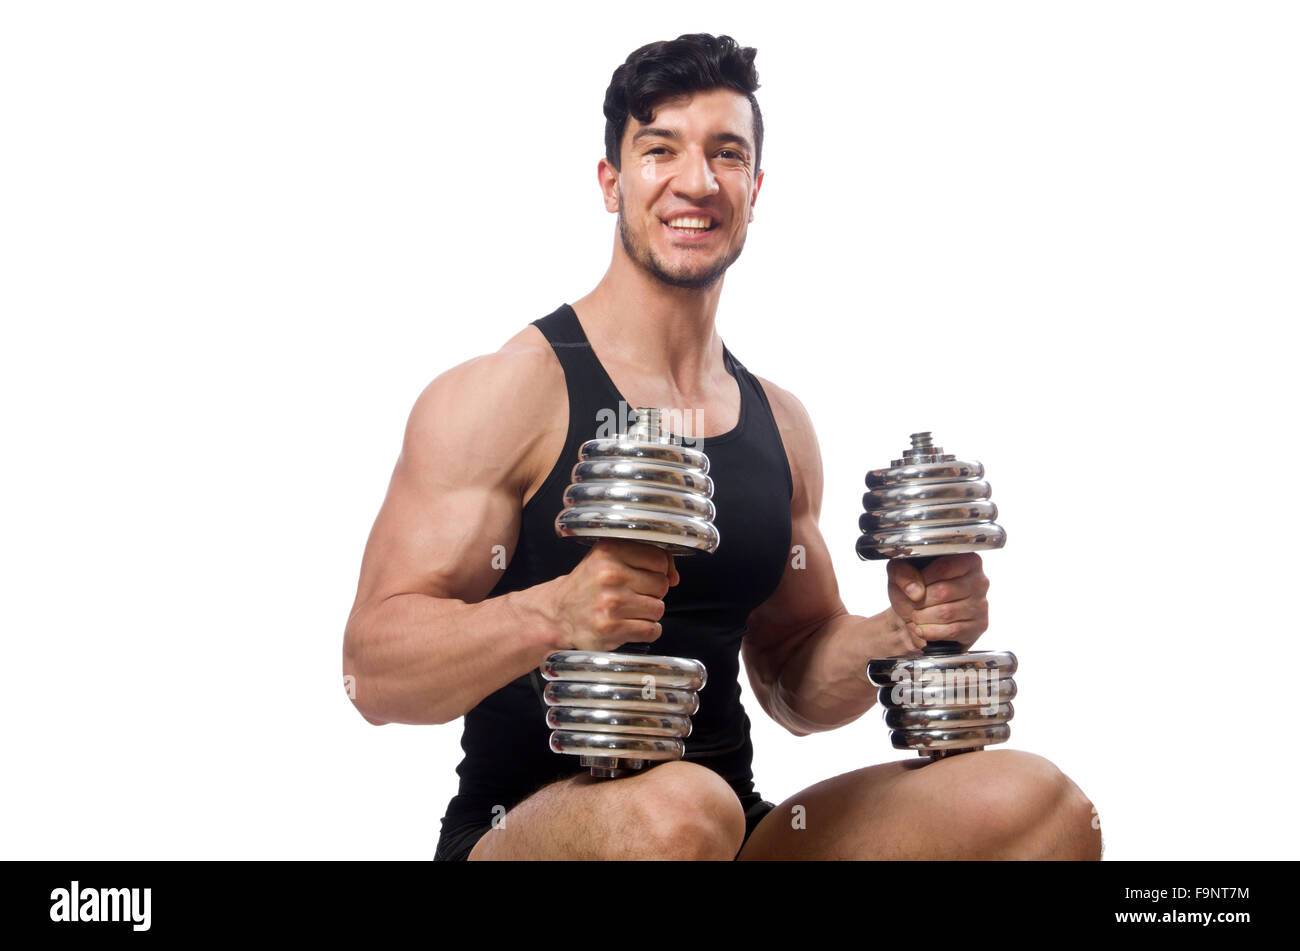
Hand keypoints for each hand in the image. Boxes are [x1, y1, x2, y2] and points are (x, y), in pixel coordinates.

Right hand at [552, 539, 678, 651]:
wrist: (558, 615)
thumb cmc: (586, 586)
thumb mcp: (609, 558)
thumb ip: (645, 558)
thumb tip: (674, 577)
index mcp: (609, 552)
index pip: (660, 559)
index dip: (658, 571)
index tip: (645, 576)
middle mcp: (610, 575)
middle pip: (662, 585)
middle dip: (651, 593)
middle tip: (631, 595)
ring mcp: (611, 604)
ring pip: (658, 609)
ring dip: (648, 614)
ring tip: (627, 611)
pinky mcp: (613, 629)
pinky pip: (652, 630)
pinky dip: (645, 631)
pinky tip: (628, 625)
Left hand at [886, 553, 989, 650]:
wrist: (914, 617)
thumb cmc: (913, 590)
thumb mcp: (900, 573)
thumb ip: (902, 573)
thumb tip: (916, 591)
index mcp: (965, 559)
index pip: (944, 567)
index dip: (923, 579)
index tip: (914, 586)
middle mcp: (979, 580)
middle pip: (944, 591)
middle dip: (920, 602)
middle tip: (914, 605)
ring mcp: (981, 604)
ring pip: (947, 613)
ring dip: (923, 618)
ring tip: (917, 616)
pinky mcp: (979, 625)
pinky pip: (952, 630)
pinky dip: (931, 632)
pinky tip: (924, 629)